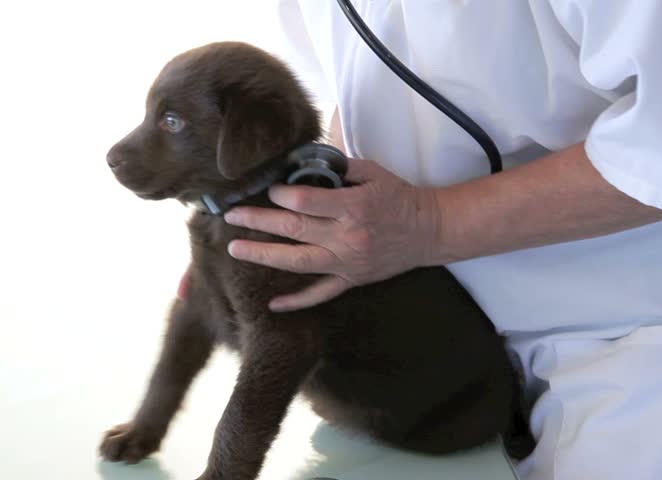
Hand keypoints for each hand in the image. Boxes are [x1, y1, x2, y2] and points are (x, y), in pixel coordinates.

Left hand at [224, 158, 439, 311]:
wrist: (429, 230)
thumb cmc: (399, 197)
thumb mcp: (372, 172)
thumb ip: (338, 169)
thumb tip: (302, 166)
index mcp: (352, 207)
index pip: (305, 202)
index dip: (281, 195)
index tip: (269, 190)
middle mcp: (347, 237)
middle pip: (293, 230)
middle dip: (258, 222)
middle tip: (231, 217)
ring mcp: (347, 262)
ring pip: (298, 262)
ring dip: (264, 256)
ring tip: (236, 250)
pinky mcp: (351, 279)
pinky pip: (321, 294)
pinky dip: (297, 302)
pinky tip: (273, 305)